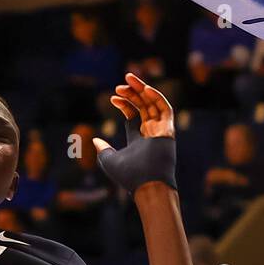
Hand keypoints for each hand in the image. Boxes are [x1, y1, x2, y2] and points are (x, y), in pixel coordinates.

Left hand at [93, 73, 176, 193]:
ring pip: (154, 105)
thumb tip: (94, 140)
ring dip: (143, 90)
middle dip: (133, 93)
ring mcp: (160, 132)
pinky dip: (157, 97)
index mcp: (138, 140)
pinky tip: (145, 88)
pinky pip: (165, 109)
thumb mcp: (110, 161)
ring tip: (130, 79)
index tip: (113, 97)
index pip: (133, 116)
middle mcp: (151, 134)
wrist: (147, 185)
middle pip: (144, 107)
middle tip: (121, 82)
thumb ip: (103, 149)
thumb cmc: (129, 176)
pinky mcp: (168, 131)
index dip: (125, 104)